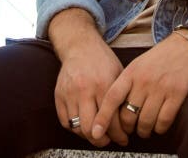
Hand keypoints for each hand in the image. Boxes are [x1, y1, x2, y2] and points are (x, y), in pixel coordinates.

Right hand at [48, 8, 128, 146]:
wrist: (80, 46)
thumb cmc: (103, 61)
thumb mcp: (119, 75)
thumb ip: (121, 98)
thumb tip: (128, 123)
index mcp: (103, 85)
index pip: (110, 120)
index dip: (118, 135)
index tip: (123, 139)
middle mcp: (84, 90)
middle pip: (91, 128)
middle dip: (102, 141)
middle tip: (109, 141)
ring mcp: (69, 93)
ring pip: (77, 128)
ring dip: (88, 136)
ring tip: (97, 134)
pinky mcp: (59, 95)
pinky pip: (65, 122)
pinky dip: (75, 128)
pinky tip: (84, 126)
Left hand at [91, 31, 187, 139]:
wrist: (186, 45)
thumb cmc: (160, 57)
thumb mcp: (137, 64)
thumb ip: (127, 83)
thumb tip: (115, 108)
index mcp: (131, 72)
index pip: (112, 98)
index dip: (102, 117)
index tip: (95, 132)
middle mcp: (143, 81)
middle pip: (128, 115)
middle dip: (127, 128)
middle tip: (129, 130)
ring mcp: (160, 87)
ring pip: (146, 121)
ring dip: (144, 131)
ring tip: (144, 131)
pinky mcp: (177, 94)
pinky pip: (164, 120)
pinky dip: (160, 128)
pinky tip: (159, 126)